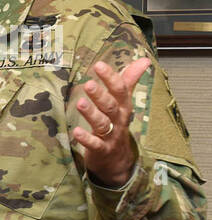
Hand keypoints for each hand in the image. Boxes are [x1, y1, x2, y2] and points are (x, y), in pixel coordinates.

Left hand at [70, 58, 150, 187]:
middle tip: (88, 84)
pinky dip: (86, 138)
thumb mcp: (123, 102)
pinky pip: (95, 144)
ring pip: (102, 123)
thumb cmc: (117, 124)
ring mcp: (111, 136)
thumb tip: (143, 60)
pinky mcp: (102, 150)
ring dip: (91, 113)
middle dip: (100, 95)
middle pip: (111, 106)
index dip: (111, 77)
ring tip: (79, 103)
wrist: (118, 159)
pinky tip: (76, 132)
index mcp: (123, 106)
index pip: (120, 89)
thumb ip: (129, 81)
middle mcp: (118, 119)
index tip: (99, 64)